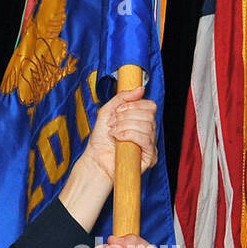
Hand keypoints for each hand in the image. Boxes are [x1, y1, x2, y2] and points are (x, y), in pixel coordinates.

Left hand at [57, 87, 158, 231]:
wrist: (95, 159)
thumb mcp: (108, 111)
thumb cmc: (101, 139)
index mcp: (142, 120)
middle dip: (126, 117)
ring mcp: (151, 145)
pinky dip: (129, 135)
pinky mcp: (150, 157)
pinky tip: (118, 139)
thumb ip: (123, 98)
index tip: (117, 112)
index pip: (150, 106)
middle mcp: (150, 132)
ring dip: (125, 126)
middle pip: (149, 115)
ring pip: (147, 126)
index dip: (133, 106)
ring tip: (114, 133)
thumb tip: (141, 88)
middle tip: (113, 124)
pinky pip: (146, 140)